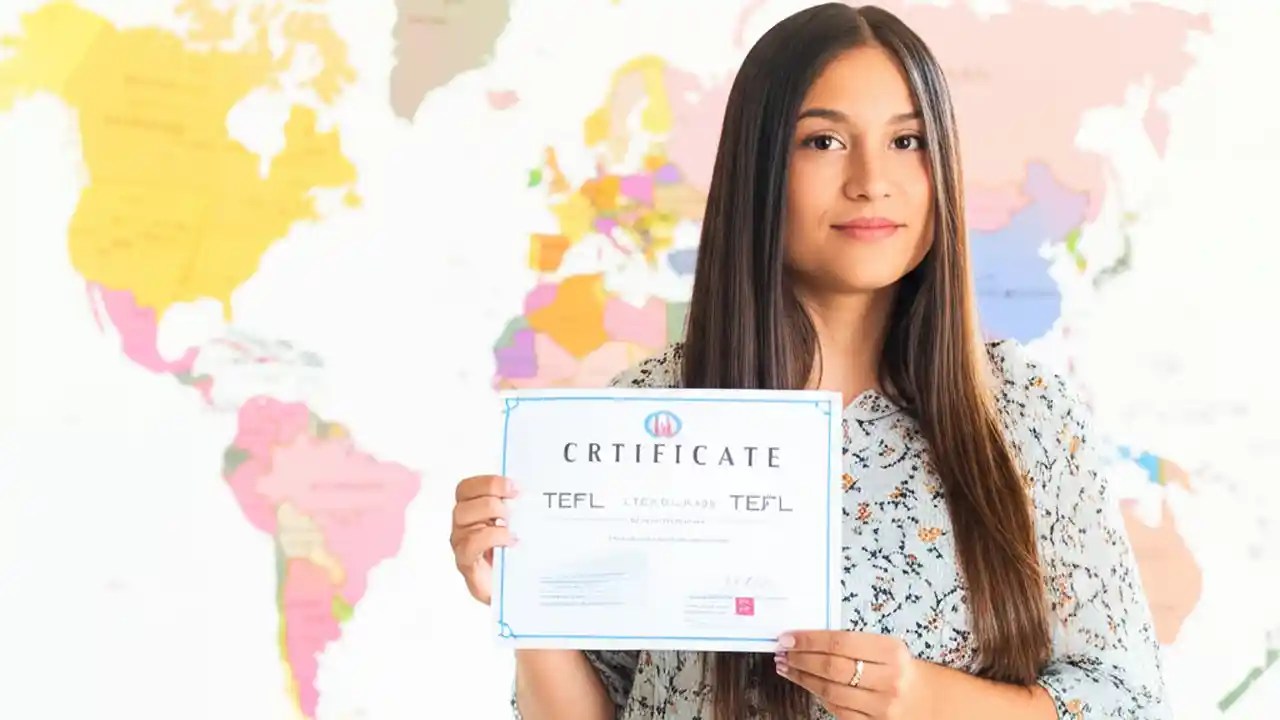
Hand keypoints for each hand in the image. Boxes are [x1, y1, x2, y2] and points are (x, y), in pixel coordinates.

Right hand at [449, 474, 518, 604]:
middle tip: (514, 507)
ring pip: (463, 516)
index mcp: (473, 509)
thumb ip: (522, 508)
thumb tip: (545, 494)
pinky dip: (492, 538)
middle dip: (492, 497)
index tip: (514, 487)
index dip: (489, 483)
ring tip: (512, 525)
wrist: (512, 588)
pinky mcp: (465, 562)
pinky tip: (510, 542)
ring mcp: (460, 542)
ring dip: (491, 515)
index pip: (468, 487)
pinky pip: (469, 544)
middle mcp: (463, 523)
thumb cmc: (515, 554)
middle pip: (464, 498)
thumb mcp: (519, 525)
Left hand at [775, 630, 928, 718]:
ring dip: (802, 679)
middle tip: (781, 653)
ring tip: (786, 668)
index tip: (787, 638)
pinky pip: (838, 710)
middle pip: (832, 668)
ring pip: (830, 692)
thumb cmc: (903, 670)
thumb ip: (853, 644)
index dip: (809, 640)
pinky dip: (819, 696)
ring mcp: (882, 706)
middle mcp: (888, 679)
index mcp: (891, 651)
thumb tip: (808, 639)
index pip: (840, 642)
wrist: (931, 702)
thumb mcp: (888, 649)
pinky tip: (807, 685)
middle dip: (800, 660)